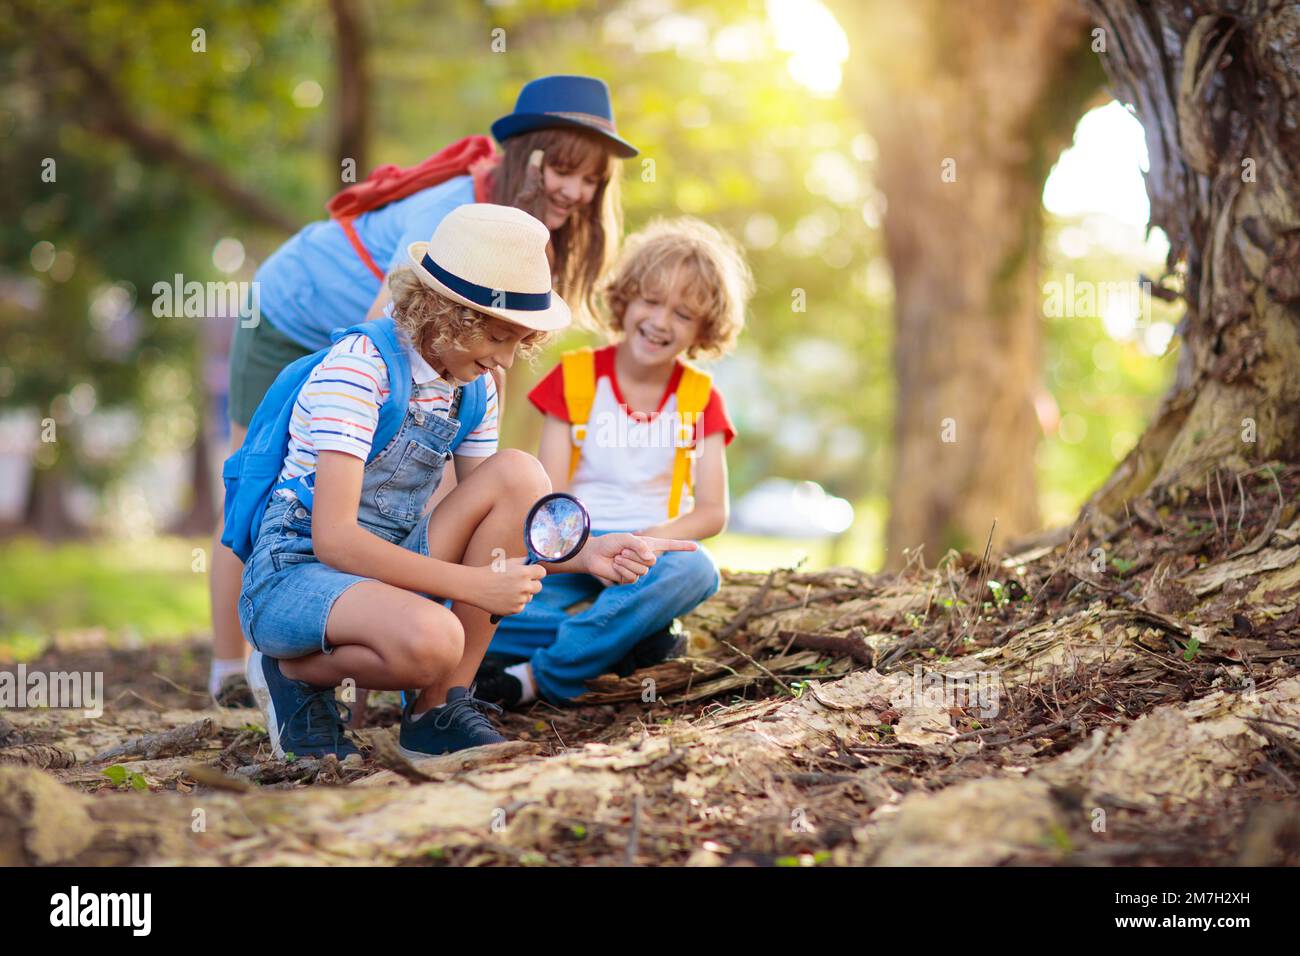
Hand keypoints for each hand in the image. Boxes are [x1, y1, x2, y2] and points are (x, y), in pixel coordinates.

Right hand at [472, 559, 545, 615]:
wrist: (475, 586)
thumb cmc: (491, 572)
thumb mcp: (508, 562)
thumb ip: (523, 562)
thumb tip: (534, 562)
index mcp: (524, 572)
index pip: (542, 572)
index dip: (537, 572)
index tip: (533, 573)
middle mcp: (524, 586)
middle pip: (539, 587)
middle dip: (532, 584)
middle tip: (520, 583)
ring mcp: (520, 599)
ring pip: (529, 597)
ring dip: (522, 594)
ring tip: (507, 590)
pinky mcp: (515, 609)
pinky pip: (521, 606)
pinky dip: (515, 603)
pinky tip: (504, 597)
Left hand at [581, 533, 697, 585]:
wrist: (594, 554)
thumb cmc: (609, 543)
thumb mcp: (626, 539)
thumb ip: (640, 545)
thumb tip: (651, 559)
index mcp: (648, 545)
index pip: (669, 546)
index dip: (682, 547)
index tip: (696, 547)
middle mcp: (645, 558)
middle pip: (653, 561)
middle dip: (636, 555)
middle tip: (622, 551)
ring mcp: (638, 570)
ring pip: (642, 570)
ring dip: (628, 562)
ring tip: (618, 557)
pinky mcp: (629, 579)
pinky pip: (633, 576)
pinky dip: (623, 569)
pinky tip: (615, 565)